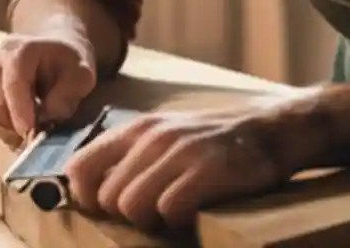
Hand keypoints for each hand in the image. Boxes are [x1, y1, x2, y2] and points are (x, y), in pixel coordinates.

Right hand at [0, 33, 97, 136]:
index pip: (14, 86)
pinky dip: (5, 125)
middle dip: (17, 127)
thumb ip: (67, 95)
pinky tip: (22, 117)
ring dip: (11, 128)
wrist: (49, 45)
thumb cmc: (66, 61)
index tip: (32, 135)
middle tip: (38, 135)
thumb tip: (48, 117)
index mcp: (20, 50)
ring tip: (34, 123)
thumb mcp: (81, 75)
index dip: (21, 114)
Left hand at [64, 109, 302, 231]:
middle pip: (107, 198)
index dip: (86, 198)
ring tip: (172, 213)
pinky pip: (170, 209)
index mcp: (135, 130)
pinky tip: (194, 212)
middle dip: (125, 216)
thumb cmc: (210, 142)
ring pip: (132, 206)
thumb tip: (88, 190)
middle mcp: (152, 137)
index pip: (80, 167)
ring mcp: (180, 152)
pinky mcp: (207, 170)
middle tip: (152, 213)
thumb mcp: (163, 136)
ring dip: (151, 220)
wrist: (270, 131)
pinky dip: (179, 220)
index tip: (104, 210)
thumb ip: (128, 156)